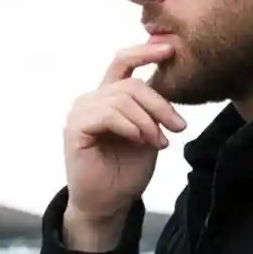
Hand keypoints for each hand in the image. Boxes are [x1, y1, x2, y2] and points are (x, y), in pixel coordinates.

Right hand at [62, 43, 185, 249]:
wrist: (109, 204)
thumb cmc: (126, 171)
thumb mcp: (148, 133)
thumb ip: (152, 109)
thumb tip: (169, 78)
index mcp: (107, 97)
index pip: (123, 62)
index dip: (145, 52)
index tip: (171, 49)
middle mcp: (91, 99)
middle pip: (131, 84)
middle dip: (160, 104)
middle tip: (178, 127)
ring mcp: (80, 112)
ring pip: (122, 98)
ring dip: (147, 121)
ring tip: (158, 142)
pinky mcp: (75, 129)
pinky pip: (109, 115)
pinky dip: (131, 127)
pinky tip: (139, 141)